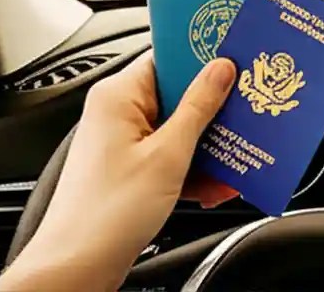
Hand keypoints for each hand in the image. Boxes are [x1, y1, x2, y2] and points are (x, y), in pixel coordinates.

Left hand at [0, 52, 237, 290]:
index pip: (167, 57)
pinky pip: (170, 158)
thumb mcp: (168, 156)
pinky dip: (194, 170)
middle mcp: (117, 113)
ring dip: (208, 146)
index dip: (203, 57)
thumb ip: (198, 108)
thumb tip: (220, 70)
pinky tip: (217, 185)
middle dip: (214, 109)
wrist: (77, 266)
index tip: (236, 59)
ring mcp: (123, 143)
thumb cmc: (106, 213)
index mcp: (118, 96)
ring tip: (237, 156)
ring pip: (178, 130)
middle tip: (247, 110)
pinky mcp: (131, 171)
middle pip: (177, 94)